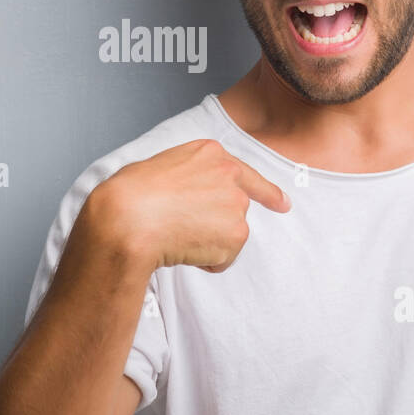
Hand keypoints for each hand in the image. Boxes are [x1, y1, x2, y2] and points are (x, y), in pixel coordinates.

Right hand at [81, 138, 290, 273]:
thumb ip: (189, 177)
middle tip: (179, 228)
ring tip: (175, 233)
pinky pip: (222, 259)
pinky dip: (204, 261)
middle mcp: (230, 174)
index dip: (267, 192)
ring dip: (206, 242)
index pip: (246, 174)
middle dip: (215, 225)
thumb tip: (191, 200)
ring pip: (227, 236)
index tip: (284, 204)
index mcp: (210, 153)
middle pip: (234, 210)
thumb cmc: (130, 194)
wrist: (129, 218)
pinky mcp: (237, 233)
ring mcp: (236, 203)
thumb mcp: (162, 167)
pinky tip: (182, 247)